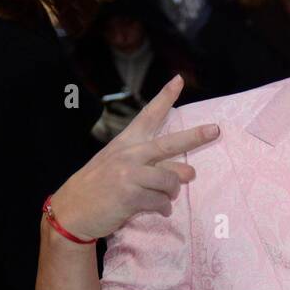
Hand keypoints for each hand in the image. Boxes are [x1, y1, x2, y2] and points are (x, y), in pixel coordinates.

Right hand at [48, 76, 218, 240]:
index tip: (178, 80)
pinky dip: (163, 208)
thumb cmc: (99, 187)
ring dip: (173, 192)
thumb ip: (152, 165)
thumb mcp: (118, 165)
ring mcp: (130, 174)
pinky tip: (158, 210)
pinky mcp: (131, 196)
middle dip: (196, 136)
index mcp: (126, 142)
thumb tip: (189, 172)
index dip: (165, 97)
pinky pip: (162, 202)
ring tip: (166, 197)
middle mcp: (129, 154)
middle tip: (215, 130)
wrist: (73, 210)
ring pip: (171, 180)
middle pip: (170, 144)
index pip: (148, 115)